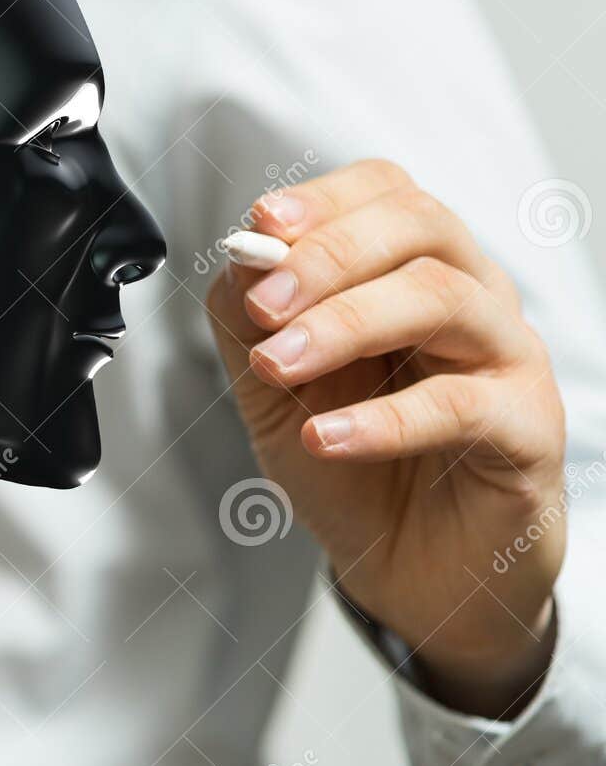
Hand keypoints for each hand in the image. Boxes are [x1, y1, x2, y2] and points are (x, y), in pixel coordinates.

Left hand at [206, 159, 566, 718]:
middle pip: (421, 228)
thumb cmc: (354, 469)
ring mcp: (506, 360)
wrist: (407, 572)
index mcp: (412, 272)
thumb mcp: (276, 392)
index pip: (388, 193)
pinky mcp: (526, 431)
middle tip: (264, 305)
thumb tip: (238, 260)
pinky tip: (327, 436)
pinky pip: (462, 405)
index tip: (260, 225)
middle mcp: (469, 300)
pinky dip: (385, 419)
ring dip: (345, 325)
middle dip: (329, 256)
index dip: (325, 200)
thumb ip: (251, 325)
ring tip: (278, 365)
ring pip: (444, 299)